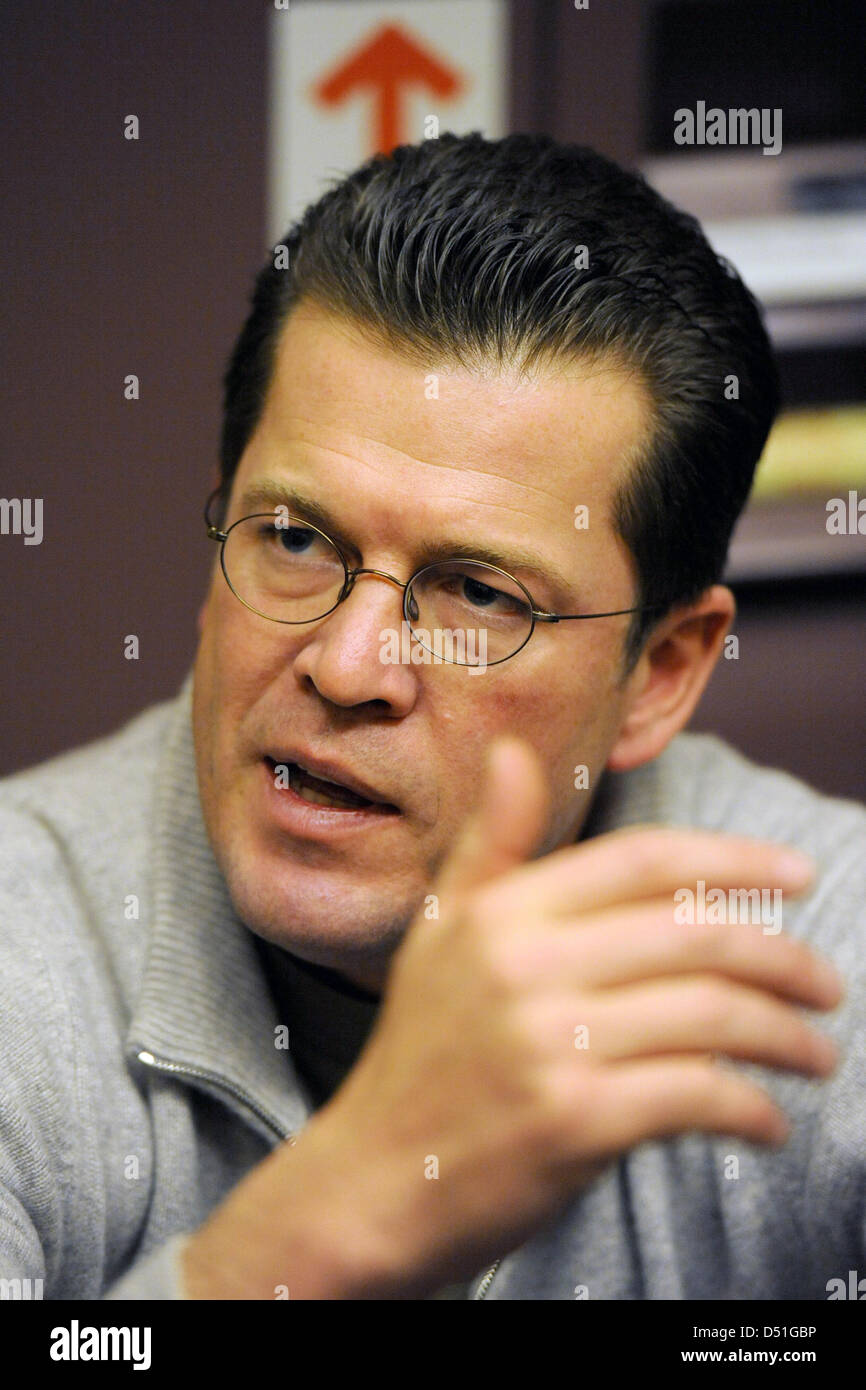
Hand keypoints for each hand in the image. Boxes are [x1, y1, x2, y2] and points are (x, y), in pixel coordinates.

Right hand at [182, 736, 842, 1298]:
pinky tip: (767, 1119)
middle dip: (783, 958)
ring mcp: (549, 1042)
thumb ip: (493, 844)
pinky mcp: (574, 1121)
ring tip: (813, 1054)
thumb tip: (512, 749)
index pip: (645, 861)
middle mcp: (525, 965)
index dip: (734, 861)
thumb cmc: (420, 1051)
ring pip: (711, 1015)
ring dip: (785, 1038)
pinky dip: (750, 1109)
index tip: (796, 875)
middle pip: (695, 934)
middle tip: (824, 983)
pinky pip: (697, 1095)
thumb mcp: (441, 933)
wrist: (373, 1181)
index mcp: (502, 911)